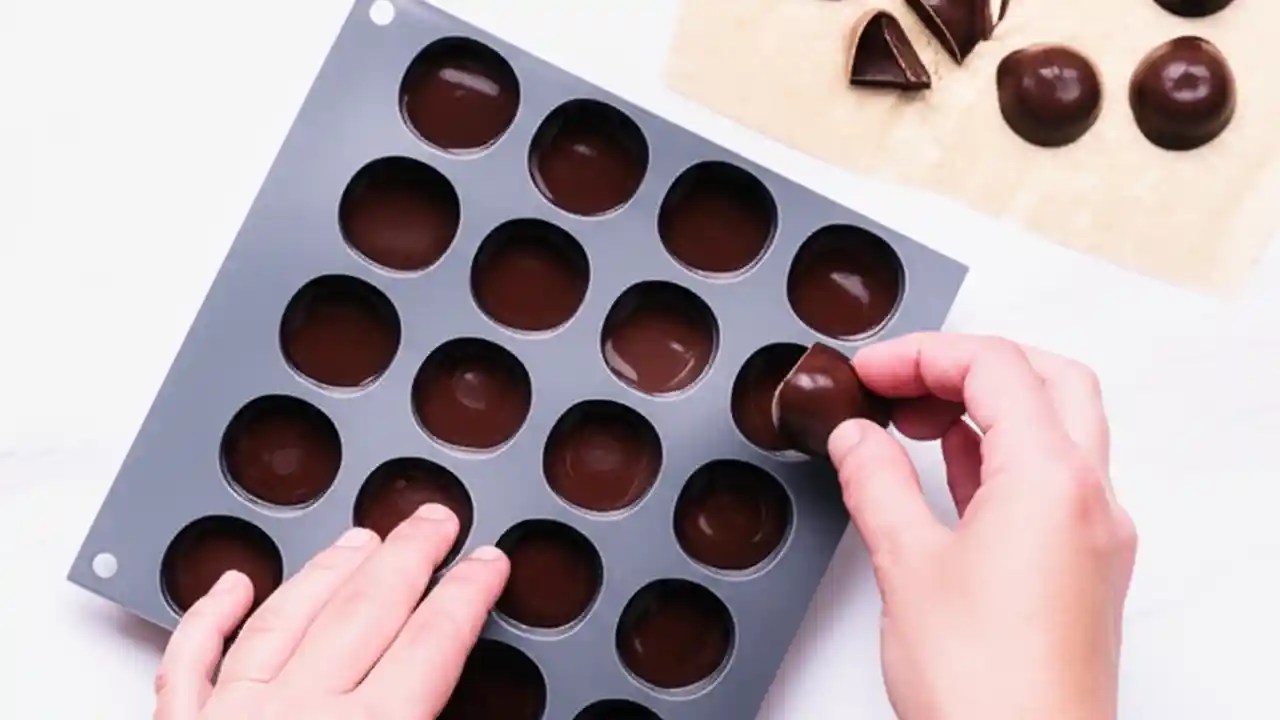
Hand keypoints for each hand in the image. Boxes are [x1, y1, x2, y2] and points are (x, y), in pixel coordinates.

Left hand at [154, 504, 509, 719]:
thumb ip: (434, 719)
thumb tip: (467, 699)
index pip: (432, 644)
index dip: (466, 594)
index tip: (487, 563)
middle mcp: (299, 714)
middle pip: (365, 612)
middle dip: (407, 557)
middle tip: (433, 519)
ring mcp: (232, 716)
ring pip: (287, 618)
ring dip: (329, 572)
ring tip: (360, 540)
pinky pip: (190, 660)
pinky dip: (209, 616)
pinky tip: (229, 584)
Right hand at [832, 333, 1137, 719]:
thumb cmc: (983, 686)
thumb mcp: (906, 565)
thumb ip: (876, 483)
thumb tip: (854, 437)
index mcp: (1052, 480)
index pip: (996, 370)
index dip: (923, 355)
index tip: (869, 372)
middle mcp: (1090, 498)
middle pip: (1046, 379)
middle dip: (968, 366)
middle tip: (900, 381)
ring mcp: (1095, 534)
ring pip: (1057, 428)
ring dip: (988, 408)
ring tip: (913, 420)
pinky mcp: (1086, 568)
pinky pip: (1053, 480)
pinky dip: (1003, 456)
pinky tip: (951, 470)